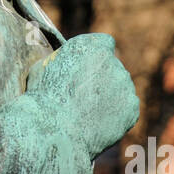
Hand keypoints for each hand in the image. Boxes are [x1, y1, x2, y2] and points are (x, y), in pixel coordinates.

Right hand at [26, 33, 139, 158]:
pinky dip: (116, 114)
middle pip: (112, 67)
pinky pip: (126, 108)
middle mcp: (113, 62)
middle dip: (102, 78)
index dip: (96, 56)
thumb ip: (61, 60)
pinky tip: (98, 122)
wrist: (54, 130)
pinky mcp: (131, 108)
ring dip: (110, 96)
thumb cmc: (42, 98)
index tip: (89, 66)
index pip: (104, 43)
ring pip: (120, 88)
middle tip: (84, 96)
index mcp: (91, 46)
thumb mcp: (43, 67)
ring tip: (88, 113)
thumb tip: (63, 60)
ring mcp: (124, 85)